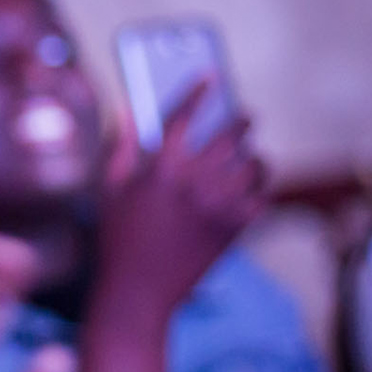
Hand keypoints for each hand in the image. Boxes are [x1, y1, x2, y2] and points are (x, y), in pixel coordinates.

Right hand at [78, 82, 264, 371]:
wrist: (138, 294)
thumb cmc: (117, 241)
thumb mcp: (109, 191)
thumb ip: (120, 146)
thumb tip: (129, 110)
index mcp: (160, 170)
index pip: (185, 116)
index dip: (198, 92)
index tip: (211, 77)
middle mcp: (194, 184)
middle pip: (231, 135)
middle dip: (241, 119)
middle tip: (245, 116)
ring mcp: (219, 207)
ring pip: (254, 165)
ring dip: (254, 156)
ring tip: (251, 155)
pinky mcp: (234, 231)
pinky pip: (262, 199)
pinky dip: (260, 191)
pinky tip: (253, 188)